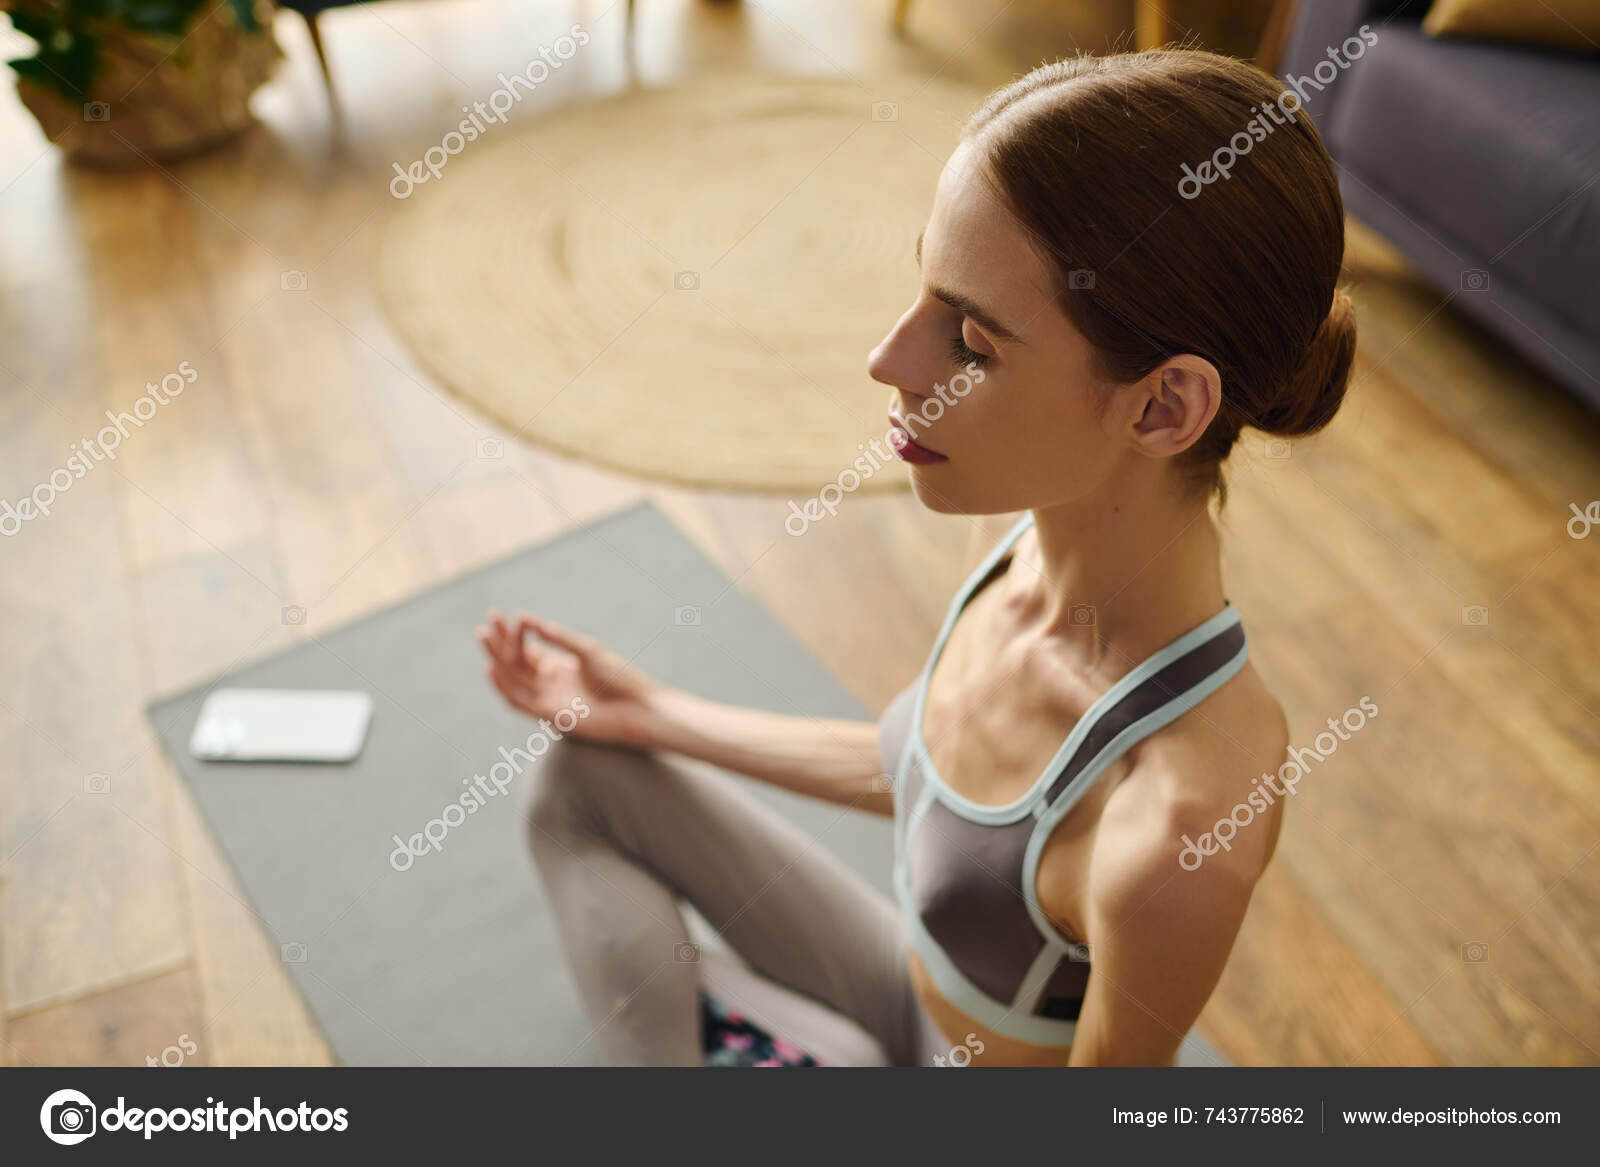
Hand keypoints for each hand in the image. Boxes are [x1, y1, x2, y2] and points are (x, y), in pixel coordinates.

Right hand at [477, 610, 661, 745]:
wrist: (635, 708)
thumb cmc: (617, 678)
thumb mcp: (588, 651)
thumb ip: (561, 638)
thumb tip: (533, 621)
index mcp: (558, 665)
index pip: (528, 648)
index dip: (516, 633)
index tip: (509, 616)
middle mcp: (549, 681)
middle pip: (516, 662)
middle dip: (500, 643)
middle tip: (486, 623)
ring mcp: (547, 697)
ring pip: (513, 678)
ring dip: (497, 659)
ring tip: (484, 637)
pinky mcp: (548, 714)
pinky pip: (519, 701)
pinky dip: (504, 686)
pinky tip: (492, 668)